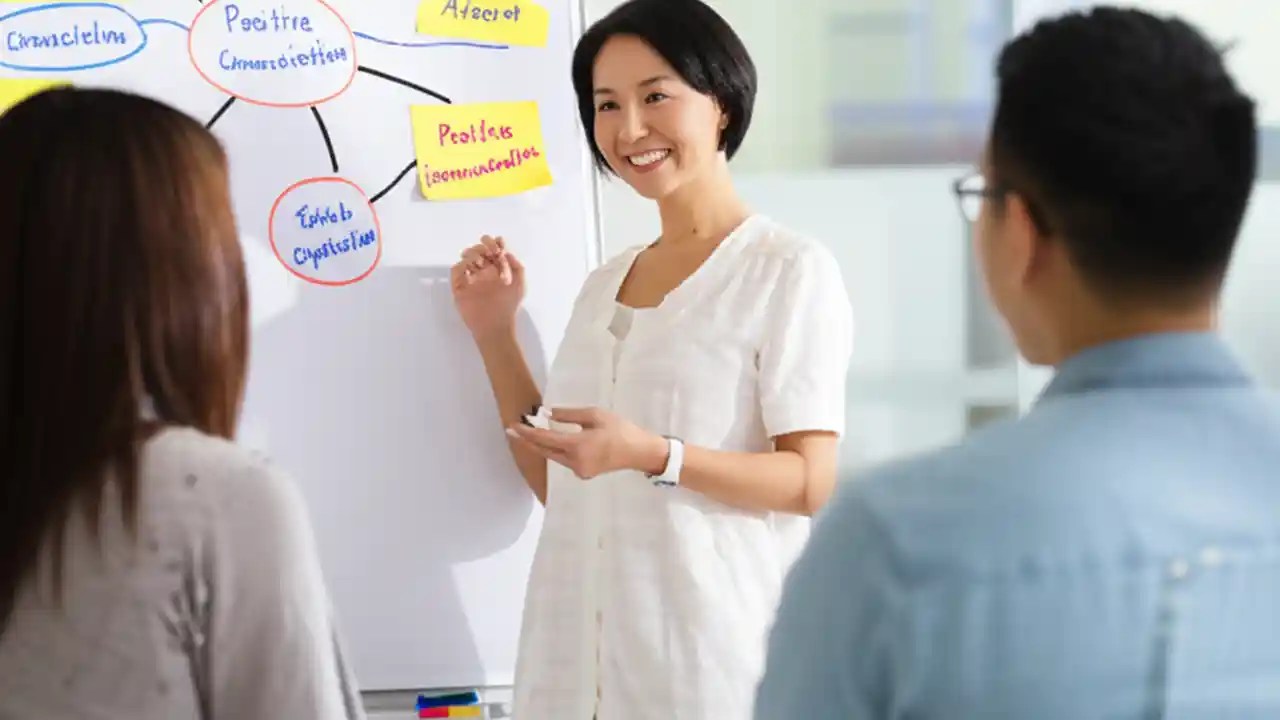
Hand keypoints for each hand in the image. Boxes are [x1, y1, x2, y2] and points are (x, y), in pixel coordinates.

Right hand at [450, 235, 524, 339]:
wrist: (495, 326)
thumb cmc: (508, 307)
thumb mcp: (519, 286)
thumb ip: (517, 268)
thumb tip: (507, 253)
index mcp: (497, 273)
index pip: (492, 253)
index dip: (494, 244)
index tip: (497, 241)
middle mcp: (483, 275)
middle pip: (479, 253)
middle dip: (482, 247)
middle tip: (488, 251)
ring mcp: (470, 281)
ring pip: (466, 259)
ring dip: (472, 254)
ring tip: (479, 260)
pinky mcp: (459, 289)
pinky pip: (456, 271)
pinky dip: (461, 266)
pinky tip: (470, 268)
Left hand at [506, 407, 668, 479]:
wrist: (639, 452)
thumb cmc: (620, 429)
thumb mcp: (595, 415)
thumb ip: (569, 414)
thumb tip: (547, 413)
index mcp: (577, 446)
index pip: (544, 439)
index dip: (526, 432)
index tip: (513, 425)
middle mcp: (574, 462)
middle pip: (543, 451)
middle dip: (527, 440)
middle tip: (511, 430)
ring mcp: (578, 470)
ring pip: (552, 456)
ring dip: (541, 445)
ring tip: (528, 432)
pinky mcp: (583, 473)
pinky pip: (563, 460)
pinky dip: (554, 450)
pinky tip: (551, 441)